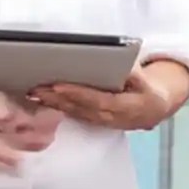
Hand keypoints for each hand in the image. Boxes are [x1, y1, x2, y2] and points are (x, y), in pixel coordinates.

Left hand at [31, 66, 172, 130]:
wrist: (154, 109)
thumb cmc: (147, 90)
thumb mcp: (147, 81)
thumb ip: (135, 75)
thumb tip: (124, 68)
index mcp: (122, 107)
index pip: (95, 100)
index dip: (76, 94)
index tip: (58, 85)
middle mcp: (109, 117)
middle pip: (79, 108)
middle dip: (57, 99)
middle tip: (37, 88)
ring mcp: (100, 121)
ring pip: (74, 112)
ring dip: (53, 104)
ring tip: (34, 92)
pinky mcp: (94, 120)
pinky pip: (74, 114)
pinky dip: (58, 107)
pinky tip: (44, 99)